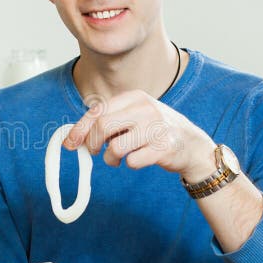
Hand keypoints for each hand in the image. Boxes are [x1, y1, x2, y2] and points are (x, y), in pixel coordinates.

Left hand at [63, 90, 216, 180]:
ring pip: (115, 148)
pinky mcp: (163, 148)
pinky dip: (130, 165)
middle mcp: (145, 109)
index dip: (80, 128)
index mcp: (134, 97)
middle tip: (94, 152)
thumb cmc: (155, 131)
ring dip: (110, 159)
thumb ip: (109, 121)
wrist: (192, 144)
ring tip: (117, 159)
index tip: (69, 143)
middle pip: (103, 127)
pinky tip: (138, 159)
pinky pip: (133, 162)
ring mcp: (156, 128)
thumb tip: (74, 137)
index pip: (98, 111)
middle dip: (92, 144)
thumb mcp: (134, 116)